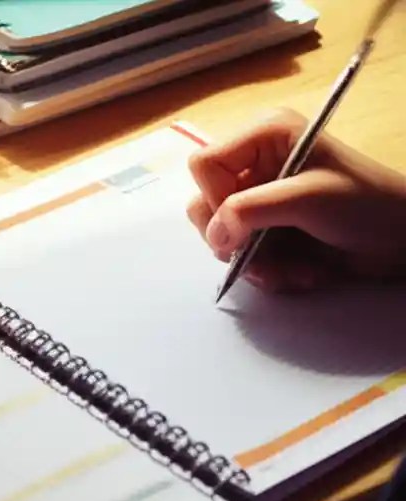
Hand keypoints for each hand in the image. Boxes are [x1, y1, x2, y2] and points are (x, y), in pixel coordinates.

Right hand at [186, 108, 405, 291]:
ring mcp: (260, 199)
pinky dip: (270, 271)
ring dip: (256, 262)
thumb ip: (250, 211)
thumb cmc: (366, 205)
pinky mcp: (268, 229)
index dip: (215, 199)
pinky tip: (303, 273)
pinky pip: (242, 256)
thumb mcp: (307, 199)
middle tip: (260, 257)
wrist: (404, 239)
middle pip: (204, 204)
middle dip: (234, 240)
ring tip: (294, 270)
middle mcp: (255, 164)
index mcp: (264, 137)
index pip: (204, 165)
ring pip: (222, 238)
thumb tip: (214, 236)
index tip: (243, 226)